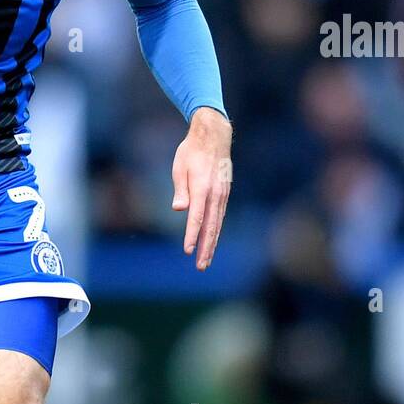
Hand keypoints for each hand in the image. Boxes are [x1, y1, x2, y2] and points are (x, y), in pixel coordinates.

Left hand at [171, 107, 232, 270]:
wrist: (214, 136)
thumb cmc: (191, 151)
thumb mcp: (180, 166)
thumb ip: (180, 189)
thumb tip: (179, 209)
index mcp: (202, 187)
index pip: (196, 217)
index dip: (192, 235)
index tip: (188, 251)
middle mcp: (215, 194)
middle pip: (210, 226)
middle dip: (205, 248)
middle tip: (201, 267)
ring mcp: (222, 194)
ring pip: (217, 224)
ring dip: (212, 243)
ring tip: (206, 260)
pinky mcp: (224, 194)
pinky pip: (220, 217)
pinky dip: (216, 231)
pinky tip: (212, 241)